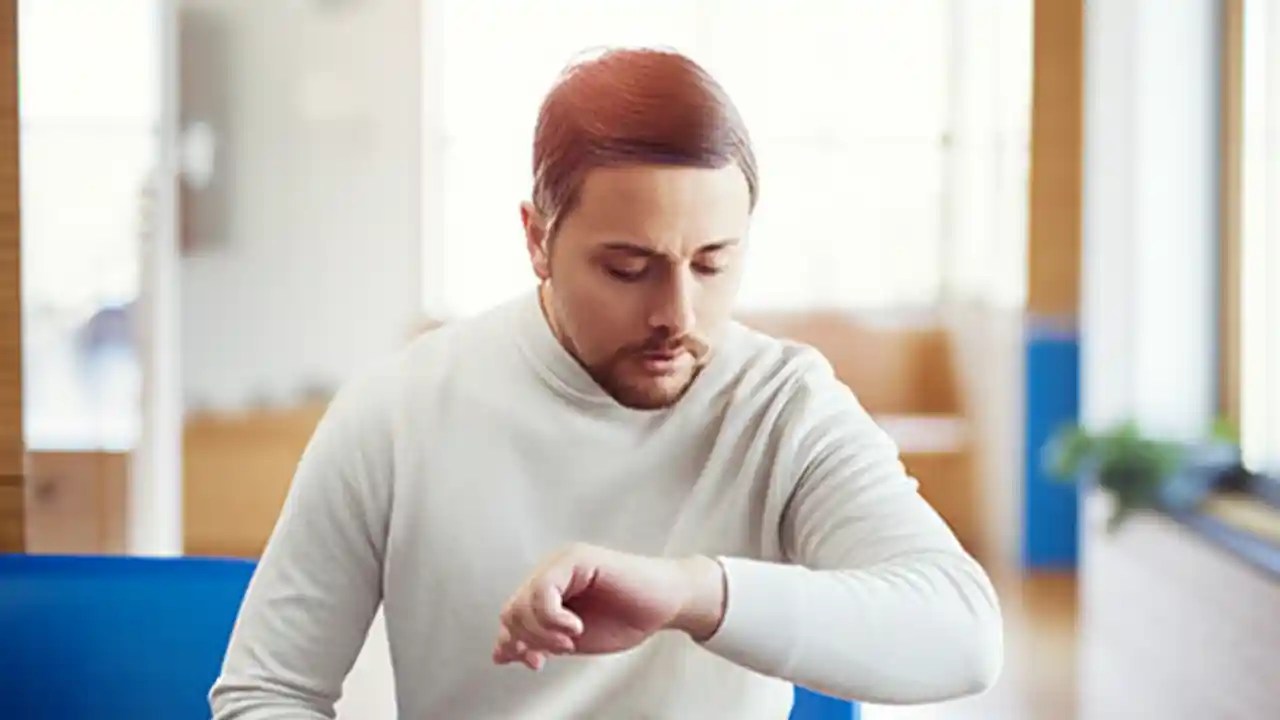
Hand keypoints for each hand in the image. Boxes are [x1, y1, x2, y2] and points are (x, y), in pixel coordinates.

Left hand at [491, 543, 725, 670]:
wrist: (667, 604)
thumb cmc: (628, 616)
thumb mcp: (571, 639)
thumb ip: (538, 642)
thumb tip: (501, 652)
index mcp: (548, 588)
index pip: (510, 616)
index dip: (515, 644)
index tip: (536, 662)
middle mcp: (551, 572)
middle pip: (512, 610)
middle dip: (531, 640)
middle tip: (561, 648)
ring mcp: (563, 563)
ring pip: (524, 602)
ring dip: (544, 631)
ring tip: (571, 638)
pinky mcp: (577, 559)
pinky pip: (544, 590)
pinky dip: (554, 617)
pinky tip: (575, 626)